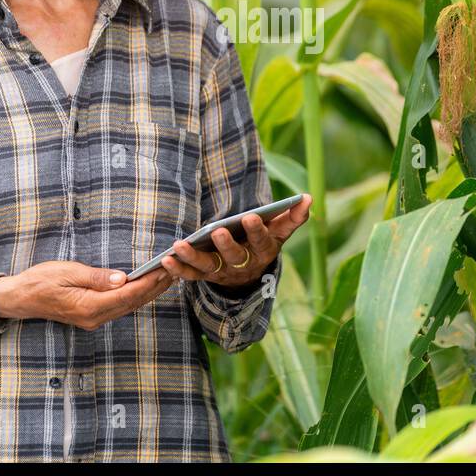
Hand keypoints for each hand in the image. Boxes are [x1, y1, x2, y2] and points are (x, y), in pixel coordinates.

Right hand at [0, 261, 173, 328]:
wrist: (21, 298)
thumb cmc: (40, 281)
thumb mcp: (67, 272)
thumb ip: (95, 277)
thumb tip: (122, 278)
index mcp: (89, 306)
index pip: (127, 295)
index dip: (148, 283)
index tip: (165, 270)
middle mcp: (94, 317)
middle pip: (132, 302)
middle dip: (155, 287)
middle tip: (175, 270)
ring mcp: (94, 319)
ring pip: (128, 306)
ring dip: (148, 292)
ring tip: (168, 277)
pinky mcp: (92, 316)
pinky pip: (120, 307)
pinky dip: (136, 296)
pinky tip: (146, 287)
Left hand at [162, 194, 311, 291]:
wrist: (250, 273)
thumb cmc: (264, 242)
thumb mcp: (280, 232)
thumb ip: (293, 216)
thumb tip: (309, 198)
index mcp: (263, 252)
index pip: (262, 242)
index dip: (257, 231)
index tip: (250, 217)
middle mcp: (243, 265)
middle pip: (235, 257)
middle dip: (227, 245)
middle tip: (218, 231)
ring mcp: (223, 273)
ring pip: (208, 267)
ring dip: (193, 257)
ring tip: (180, 245)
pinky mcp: (206, 277)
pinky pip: (190, 276)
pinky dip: (178, 270)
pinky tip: (166, 260)